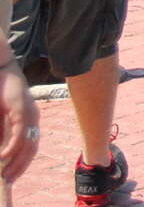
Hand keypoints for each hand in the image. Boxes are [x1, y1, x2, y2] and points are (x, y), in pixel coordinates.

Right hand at [0, 67, 37, 182]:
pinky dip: (12, 148)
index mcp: (29, 119)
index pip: (30, 146)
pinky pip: (19, 134)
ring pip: (26, 144)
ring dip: (15, 162)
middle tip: (8, 181)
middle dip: (20, 167)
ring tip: (4, 174)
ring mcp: (30, 114)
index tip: (13, 176)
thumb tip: (0, 151)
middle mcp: (33, 118)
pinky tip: (3, 157)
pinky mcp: (22, 110)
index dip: (23, 162)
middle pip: (31, 149)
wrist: (1, 69)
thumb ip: (0, 132)